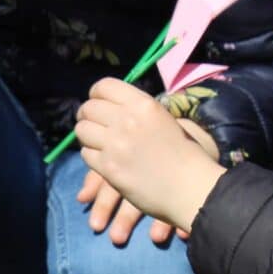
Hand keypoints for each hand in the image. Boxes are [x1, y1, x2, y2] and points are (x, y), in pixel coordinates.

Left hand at [75, 78, 225, 237]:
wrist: (190, 186)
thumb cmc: (184, 153)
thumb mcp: (162, 118)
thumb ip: (136, 110)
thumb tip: (109, 107)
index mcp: (143, 103)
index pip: (103, 86)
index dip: (95, 95)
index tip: (98, 104)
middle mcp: (126, 119)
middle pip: (89, 108)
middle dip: (87, 116)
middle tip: (93, 126)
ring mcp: (115, 144)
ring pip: (82, 130)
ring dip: (87, 136)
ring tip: (97, 143)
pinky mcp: (108, 167)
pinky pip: (86, 154)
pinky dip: (92, 156)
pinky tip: (105, 161)